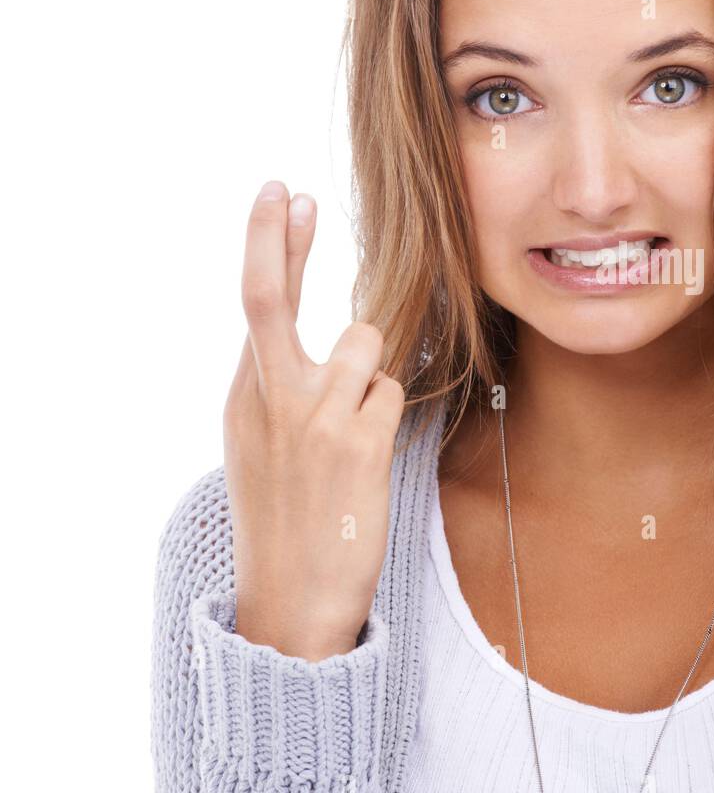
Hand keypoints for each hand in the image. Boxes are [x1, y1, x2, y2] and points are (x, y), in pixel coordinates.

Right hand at [223, 180, 405, 660]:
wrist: (292, 599)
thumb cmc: (285, 517)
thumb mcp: (257, 449)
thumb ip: (271, 389)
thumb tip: (297, 337)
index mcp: (243, 398)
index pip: (255, 304)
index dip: (272, 246)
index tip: (282, 198)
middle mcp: (269, 400)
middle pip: (269, 298)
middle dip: (278, 240)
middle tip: (291, 193)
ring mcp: (313, 420)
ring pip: (364, 344)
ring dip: (370, 374)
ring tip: (353, 429)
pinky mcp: (358, 445)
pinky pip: (390, 391)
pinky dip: (387, 412)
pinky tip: (367, 457)